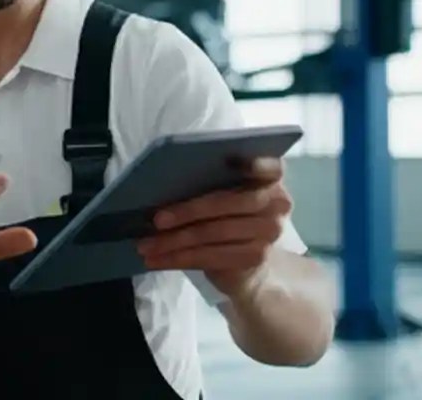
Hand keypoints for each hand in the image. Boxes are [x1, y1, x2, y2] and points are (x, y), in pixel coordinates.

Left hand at [136, 156, 291, 298]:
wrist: (245, 261)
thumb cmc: (225, 215)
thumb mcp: (220, 192)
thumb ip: (209, 182)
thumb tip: (162, 182)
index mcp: (270, 178)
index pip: (271, 167)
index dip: (255, 163)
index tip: (229, 160)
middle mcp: (277, 204)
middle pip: (227, 203)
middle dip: (186, 212)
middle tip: (155, 220)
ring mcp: (268, 233)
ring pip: (213, 234)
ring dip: (173, 241)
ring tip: (145, 245)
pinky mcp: (254, 257)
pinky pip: (209, 257)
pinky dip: (178, 259)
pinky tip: (156, 260)